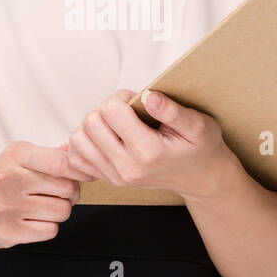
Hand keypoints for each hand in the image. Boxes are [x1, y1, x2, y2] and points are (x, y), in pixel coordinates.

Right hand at [0, 141, 86, 248]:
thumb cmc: (2, 180)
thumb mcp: (21, 157)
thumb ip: (51, 154)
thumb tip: (77, 151)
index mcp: (15, 155)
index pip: (60, 163)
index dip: (79, 171)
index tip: (84, 176)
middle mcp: (8, 179)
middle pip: (66, 188)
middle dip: (70, 193)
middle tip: (58, 193)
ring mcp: (6, 207)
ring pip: (61, 211)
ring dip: (60, 211)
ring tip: (44, 206)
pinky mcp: (7, 232)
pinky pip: (50, 230)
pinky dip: (48, 227)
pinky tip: (34, 220)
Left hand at [59, 88, 230, 199]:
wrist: (199, 177)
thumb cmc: (200, 148)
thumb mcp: (198, 125)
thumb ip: (172, 111)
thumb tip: (148, 96)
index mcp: (148, 151)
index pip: (111, 111)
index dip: (122, 97)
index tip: (135, 100)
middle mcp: (127, 167)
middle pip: (91, 122)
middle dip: (106, 108)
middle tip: (126, 111)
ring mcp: (115, 176)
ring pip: (78, 140)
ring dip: (93, 125)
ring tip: (115, 124)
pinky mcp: (108, 179)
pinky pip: (76, 159)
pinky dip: (85, 144)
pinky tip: (103, 138)